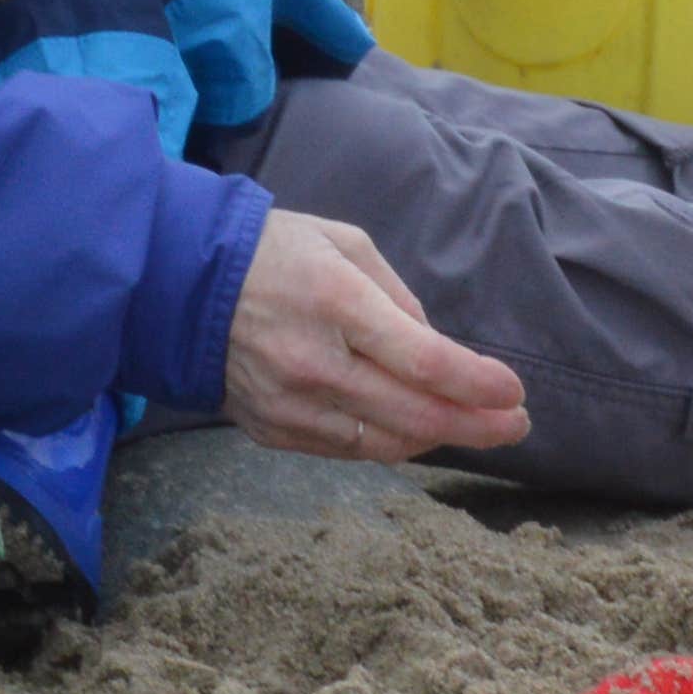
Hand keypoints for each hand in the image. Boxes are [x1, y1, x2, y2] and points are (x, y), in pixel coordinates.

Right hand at [224, 210, 529, 463]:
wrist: (177, 285)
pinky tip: (417, 429)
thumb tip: (436, 349)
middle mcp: (313, 363)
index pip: (424, 362)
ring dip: (438, 439)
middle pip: (415, 415)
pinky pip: (347, 450)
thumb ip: (397, 296)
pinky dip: (391, 443)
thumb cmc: (272, 253)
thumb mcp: (344, 243)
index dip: (478, 384)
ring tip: (474, 427)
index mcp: (336, 303)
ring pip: (386, 443)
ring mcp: (289, 405)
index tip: (514, 393)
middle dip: (477, 425)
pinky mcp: (271, 430)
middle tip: (515, 424)